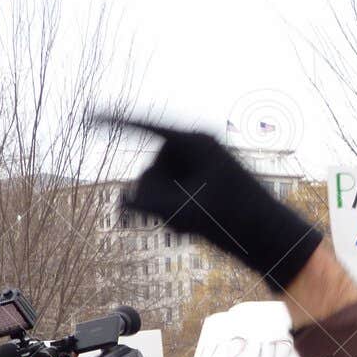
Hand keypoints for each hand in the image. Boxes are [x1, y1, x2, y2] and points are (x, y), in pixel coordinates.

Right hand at [102, 116, 322, 291]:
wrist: (270, 239)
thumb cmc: (236, 221)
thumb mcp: (187, 212)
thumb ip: (149, 205)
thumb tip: (120, 201)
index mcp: (195, 142)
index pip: (144, 126)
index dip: (113, 123)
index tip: (86, 117)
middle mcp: (196, 149)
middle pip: (151, 169)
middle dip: (156, 197)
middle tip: (183, 221)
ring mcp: (199, 168)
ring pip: (161, 187)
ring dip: (166, 210)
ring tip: (191, 228)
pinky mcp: (202, 186)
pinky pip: (171, 196)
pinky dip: (173, 214)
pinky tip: (187, 230)